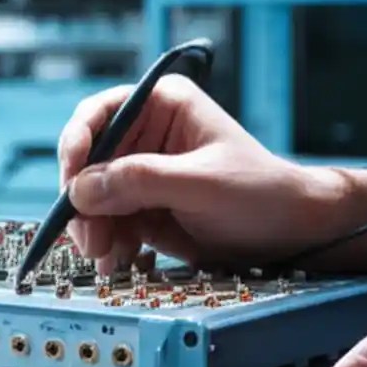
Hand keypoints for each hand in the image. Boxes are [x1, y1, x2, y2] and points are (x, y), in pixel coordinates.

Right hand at [57, 75, 366, 273]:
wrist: (293, 235)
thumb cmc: (263, 194)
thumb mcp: (202, 183)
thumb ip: (141, 181)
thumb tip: (82, 189)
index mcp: (161, 106)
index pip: (98, 115)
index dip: (77, 145)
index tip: (73, 182)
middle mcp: (144, 136)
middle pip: (86, 163)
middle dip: (83, 202)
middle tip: (90, 237)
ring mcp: (140, 175)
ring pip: (90, 198)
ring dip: (91, 229)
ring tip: (108, 257)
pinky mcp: (141, 209)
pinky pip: (106, 223)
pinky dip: (106, 244)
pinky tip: (120, 260)